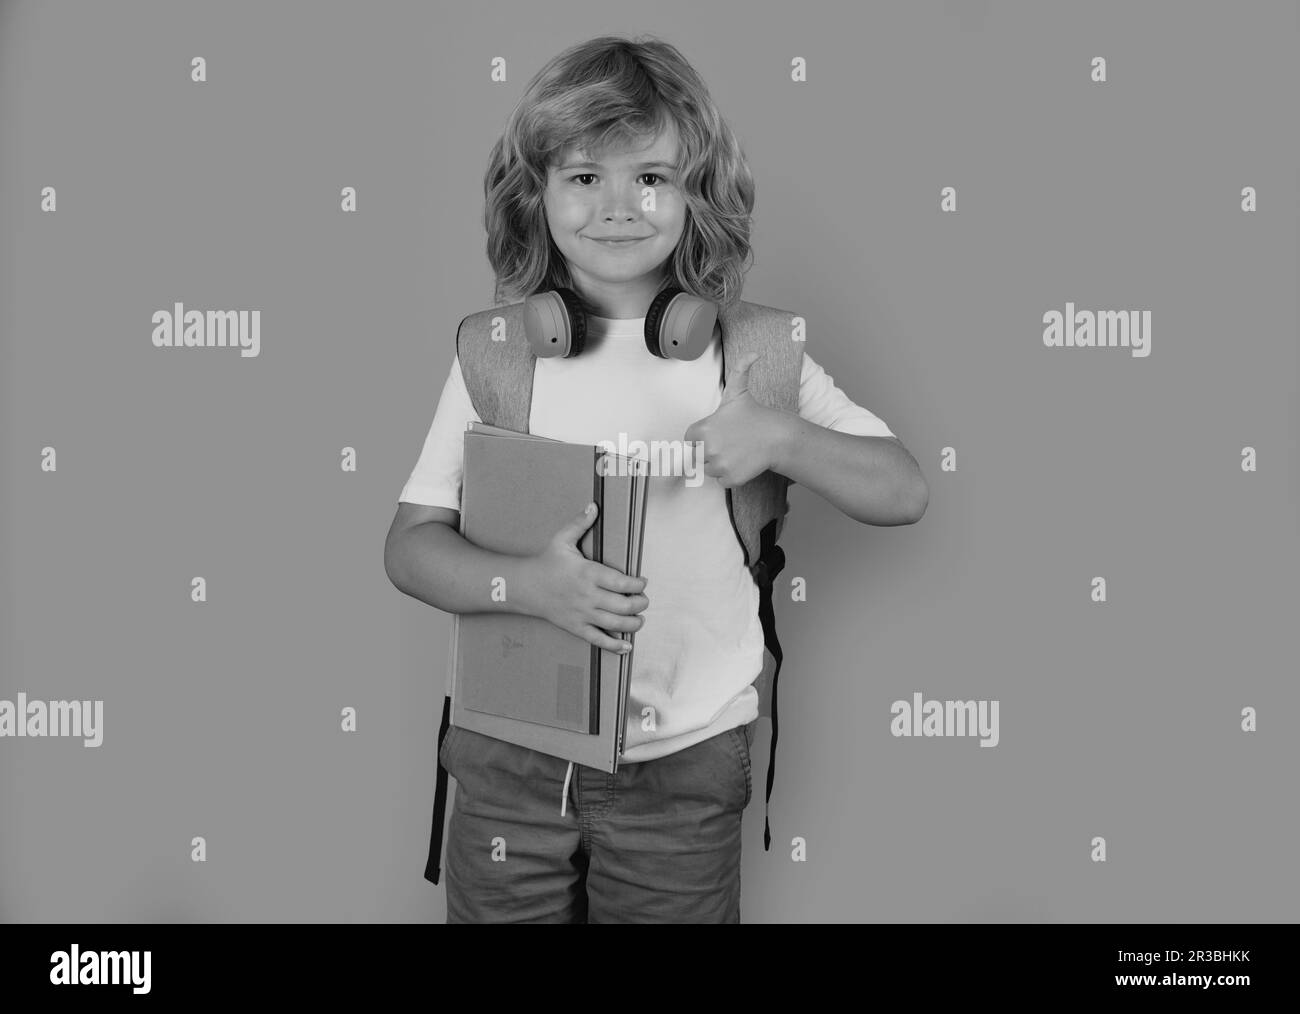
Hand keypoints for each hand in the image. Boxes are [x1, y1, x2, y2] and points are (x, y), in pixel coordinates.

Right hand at [528, 503, 648, 651]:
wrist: (525, 587)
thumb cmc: (546, 562)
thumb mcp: (562, 540)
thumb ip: (580, 523)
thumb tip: (594, 505)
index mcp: (588, 573)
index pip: (623, 583)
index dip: (638, 585)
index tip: (642, 582)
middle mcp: (588, 596)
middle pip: (624, 605)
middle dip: (640, 604)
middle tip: (643, 600)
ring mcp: (582, 613)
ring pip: (616, 624)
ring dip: (633, 623)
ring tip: (639, 618)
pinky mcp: (576, 627)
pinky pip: (599, 639)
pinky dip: (615, 645)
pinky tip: (627, 645)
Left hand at [683, 351, 788, 487]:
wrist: (777, 437)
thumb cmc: (755, 414)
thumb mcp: (740, 391)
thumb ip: (740, 370)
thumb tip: (753, 353)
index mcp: (702, 429)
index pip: (690, 439)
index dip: (702, 436)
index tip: (717, 432)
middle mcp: (707, 448)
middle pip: (699, 455)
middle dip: (711, 450)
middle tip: (730, 441)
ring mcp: (719, 465)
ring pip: (710, 469)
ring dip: (720, 464)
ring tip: (737, 450)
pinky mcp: (730, 478)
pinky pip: (722, 481)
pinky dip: (730, 475)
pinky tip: (742, 461)